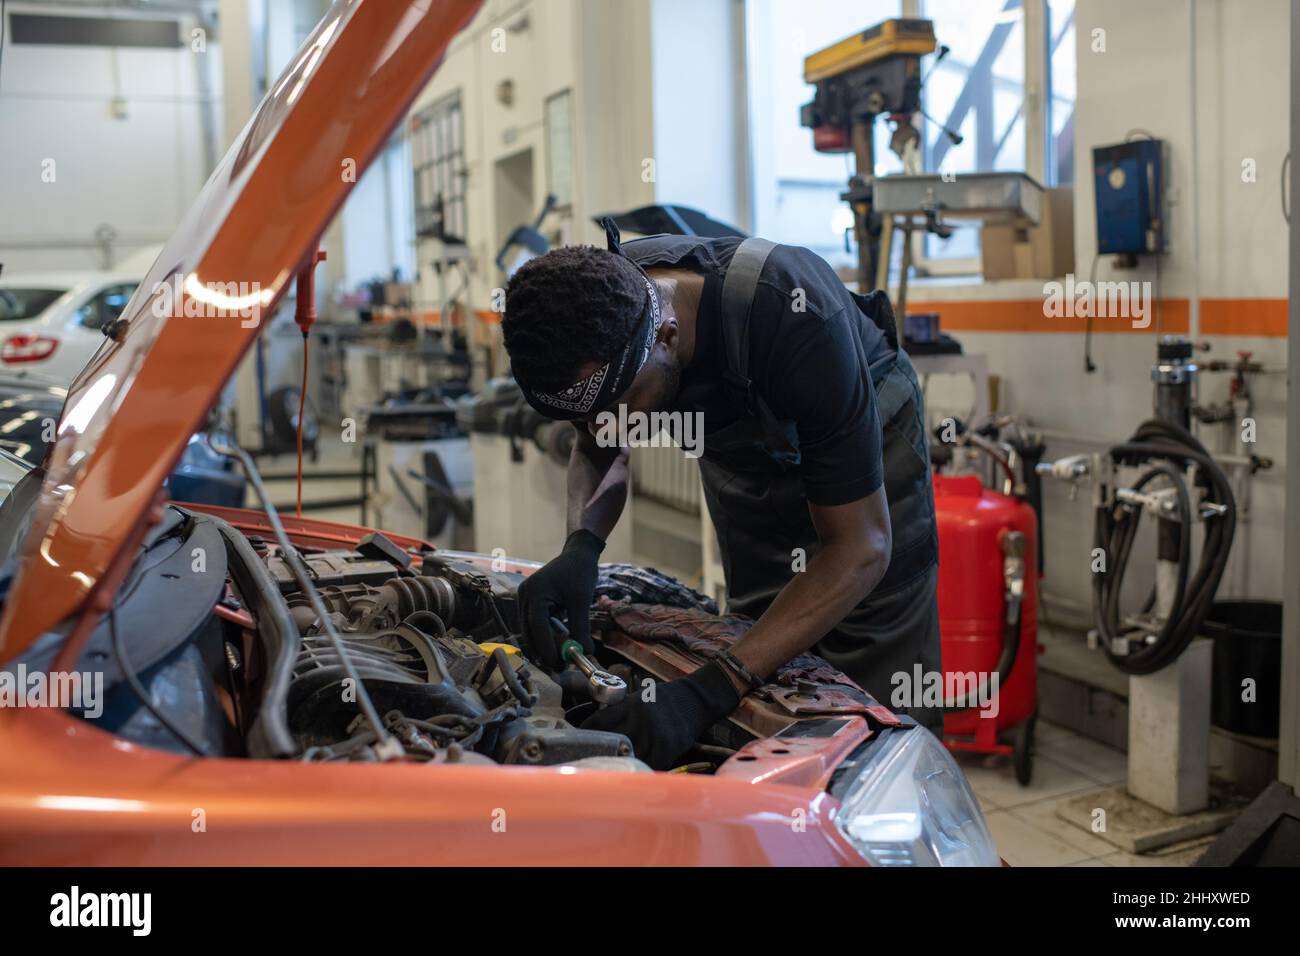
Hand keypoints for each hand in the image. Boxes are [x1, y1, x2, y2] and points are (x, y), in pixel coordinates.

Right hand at [517, 529, 603, 668]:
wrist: (577, 555)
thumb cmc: (580, 573)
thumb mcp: (582, 601)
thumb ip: (581, 627)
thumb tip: (585, 653)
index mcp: (535, 591)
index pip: (537, 626)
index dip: (547, 647)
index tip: (559, 663)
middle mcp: (525, 596)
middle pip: (530, 631)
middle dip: (544, 650)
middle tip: (560, 667)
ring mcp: (525, 599)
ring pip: (531, 630)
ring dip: (545, 644)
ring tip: (562, 658)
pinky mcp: (530, 602)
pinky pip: (535, 624)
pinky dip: (546, 636)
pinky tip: (558, 645)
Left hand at [581, 661, 740, 769]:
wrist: (695, 700)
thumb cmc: (665, 698)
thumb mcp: (639, 697)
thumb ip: (620, 712)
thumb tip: (595, 728)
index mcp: (630, 705)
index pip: (598, 722)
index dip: (586, 733)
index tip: (577, 741)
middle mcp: (640, 720)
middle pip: (611, 741)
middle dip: (599, 750)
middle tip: (588, 758)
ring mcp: (654, 735)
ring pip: (628, 756)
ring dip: (618, 763)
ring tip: (607, 768)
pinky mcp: (667, 748)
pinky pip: (647, 764)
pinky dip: (639, 768)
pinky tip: (632, 770)